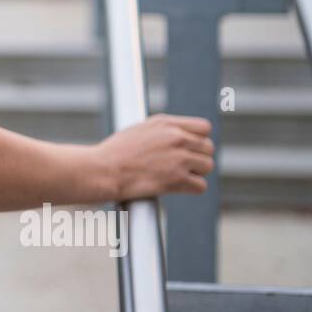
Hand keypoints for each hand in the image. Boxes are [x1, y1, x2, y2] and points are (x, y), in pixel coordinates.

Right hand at [94, 113, 214, 200]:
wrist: (103, 170)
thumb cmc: (115, 152)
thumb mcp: (140, 129)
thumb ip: (163, 130)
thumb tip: (180, 135)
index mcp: (166, 123)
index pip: (204, 128)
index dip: (199, 139)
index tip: (190, 147)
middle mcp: (176, 138)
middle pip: (208, 147)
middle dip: (198, 157)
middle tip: (184, 165)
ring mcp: (179, 159)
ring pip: (208, 166)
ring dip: (197, 173)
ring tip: (180, 176)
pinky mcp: (177, 179)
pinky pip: (201, 185)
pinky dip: (191, 188)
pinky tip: (178, 187)